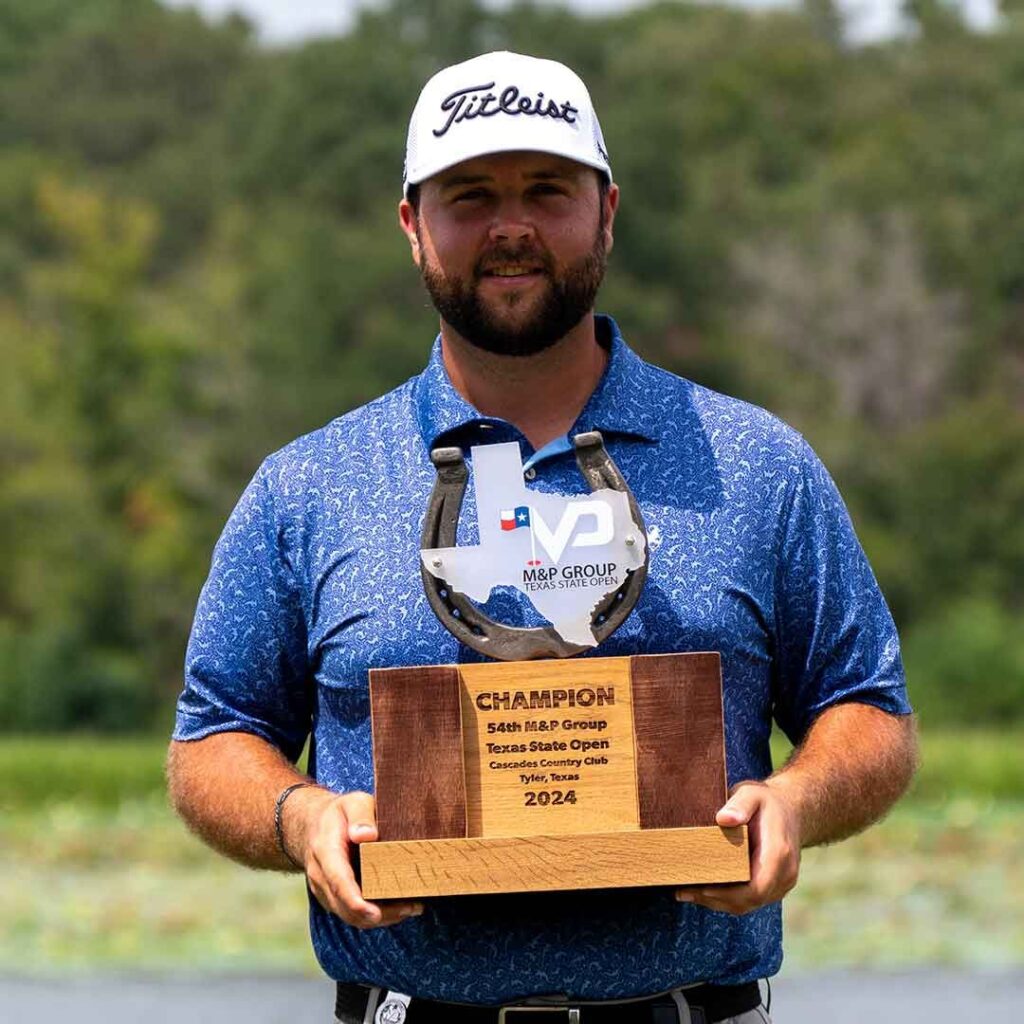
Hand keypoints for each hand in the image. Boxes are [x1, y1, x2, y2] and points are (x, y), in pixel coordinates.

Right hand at [290, 788, 423, 928]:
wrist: (314, 825)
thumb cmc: (340, 813)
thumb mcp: (352, 803)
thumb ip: (360, 815)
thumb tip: (367, 835)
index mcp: (326, 852)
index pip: (339, 882)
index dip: (356, 902)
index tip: (376, 913)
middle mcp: (321, 876)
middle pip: (346, 907)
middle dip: (379, 914)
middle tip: (412, 908)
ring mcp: (325, 890)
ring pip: (350, 916)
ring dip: (381, 918)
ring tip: (412, 908)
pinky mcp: (333, 898)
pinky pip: (352, 914)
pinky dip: (376, 915)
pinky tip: (400, 907)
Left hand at [674, 780, 800, 914]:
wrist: (791, 809)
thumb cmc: (766, 801)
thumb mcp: (752, 794)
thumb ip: (739, 805)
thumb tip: (723, 819)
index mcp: (779, 854)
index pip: (756, 888)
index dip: (727, 894)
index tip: (700, 887)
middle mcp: (784, 874)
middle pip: (749, 901)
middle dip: (714, 899)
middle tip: (682, 892)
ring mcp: (781, 883)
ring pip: (748, 904)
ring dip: (717, 902)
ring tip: (686, 892)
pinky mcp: (773, 887)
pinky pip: (749, 900)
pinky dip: (726, 899)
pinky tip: (703, 890)